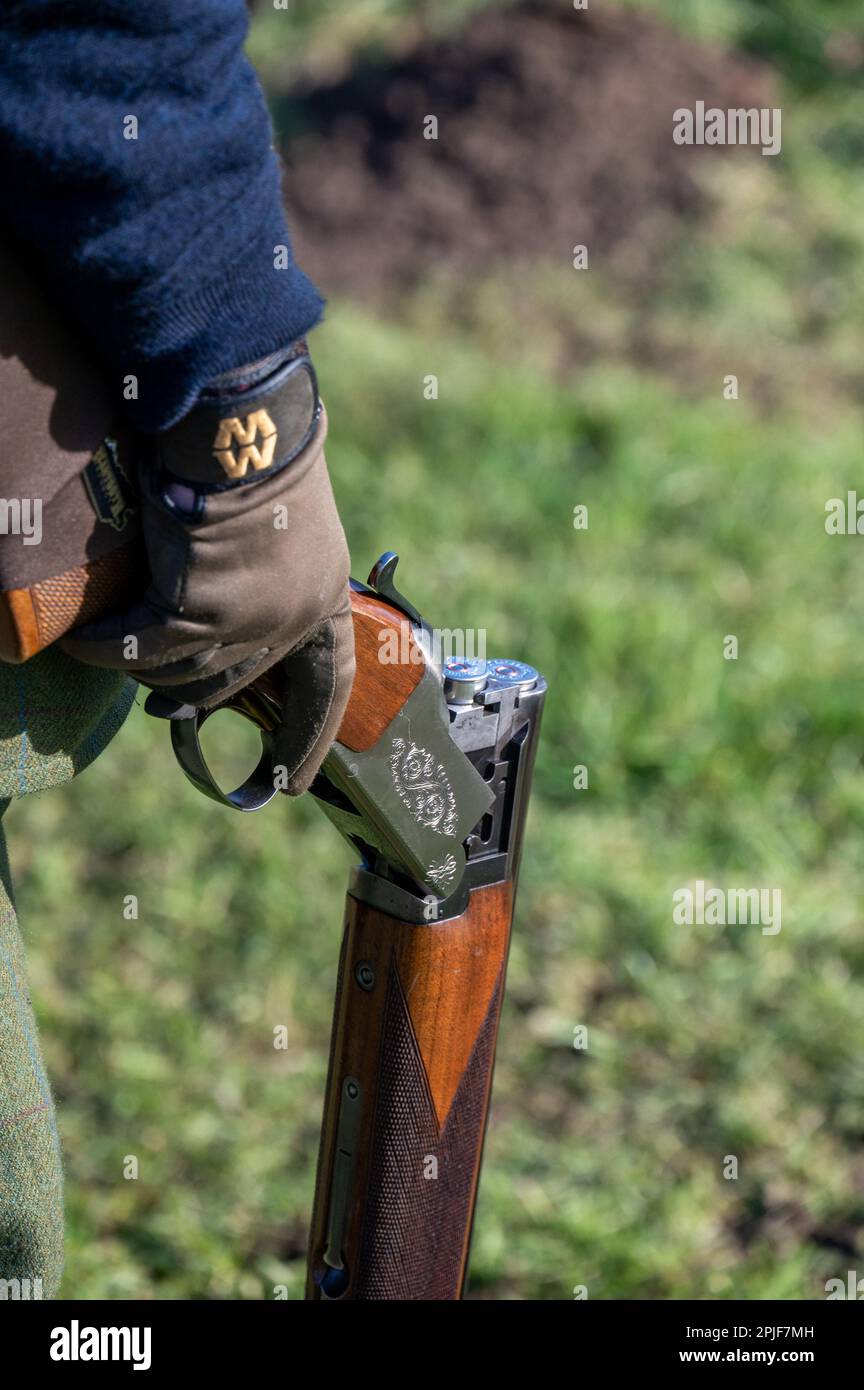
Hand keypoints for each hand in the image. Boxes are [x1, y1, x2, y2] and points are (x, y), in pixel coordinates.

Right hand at [61, 342, 354, 793]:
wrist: (242, 424)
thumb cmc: (260, 456)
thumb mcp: (285, 526)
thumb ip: (267, 575)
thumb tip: (220, 610)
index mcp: (326, 599)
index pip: (329, 684)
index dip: (309, 735)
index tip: (291, 780)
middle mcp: (296, 619)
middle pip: (234, 685)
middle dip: (190, 694)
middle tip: (158, 697)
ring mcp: (252, 621)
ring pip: (185, 673)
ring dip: (143, 668)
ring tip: (111, 649)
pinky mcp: (203, 608)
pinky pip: (142, 647)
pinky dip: (109, 646)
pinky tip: (84, 639)